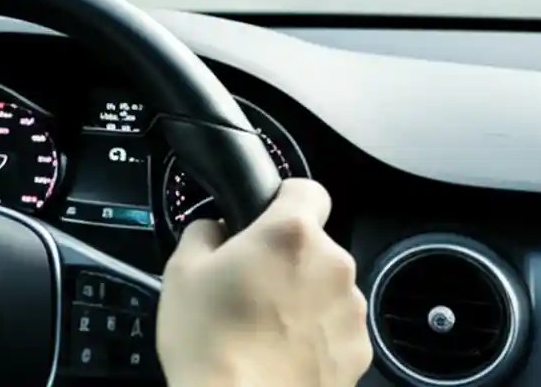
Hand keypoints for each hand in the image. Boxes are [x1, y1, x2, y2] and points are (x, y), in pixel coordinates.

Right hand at [156, 179, 370, 386]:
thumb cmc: (209, 341)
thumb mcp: (181, 271)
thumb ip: (204, 233)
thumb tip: (217, 230)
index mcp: (291, 234)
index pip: (307, 189)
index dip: (283, 201)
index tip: (263, 222)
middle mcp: (333, 265)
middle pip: (314, 245)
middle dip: (287, 259)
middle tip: (248, 285)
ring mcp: (351, 311)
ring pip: (327, 286)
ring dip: (304, 296)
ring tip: (264, 326)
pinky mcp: (359, 351)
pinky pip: (336, 326)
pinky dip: (316, 334)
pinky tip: (283, 353)